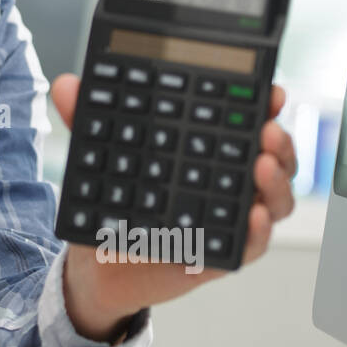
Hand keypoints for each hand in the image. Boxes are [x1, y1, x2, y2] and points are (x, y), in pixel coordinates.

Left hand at [50, 73, 297, 337]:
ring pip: (274, 200)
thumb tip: (65, 85)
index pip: (248, 123)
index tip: (272, 91)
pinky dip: (257, 232)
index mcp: (210, 150)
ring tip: (263, 165)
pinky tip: (254, 216)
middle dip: (280, 142)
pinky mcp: (220, 254)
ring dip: (278, 182)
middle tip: (269, 130)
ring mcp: (229, 218)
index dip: (267, 106)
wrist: (99, 262)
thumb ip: (88, 120)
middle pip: (274, 159)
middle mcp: (229, 182)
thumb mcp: (101, 156)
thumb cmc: (115, 202)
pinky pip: (250, 246)